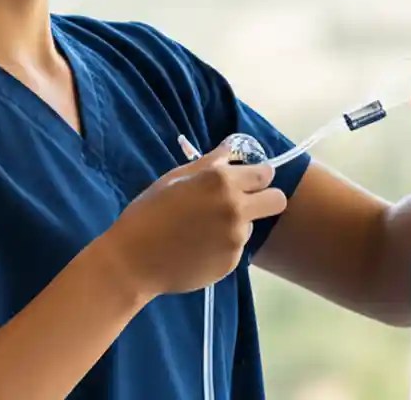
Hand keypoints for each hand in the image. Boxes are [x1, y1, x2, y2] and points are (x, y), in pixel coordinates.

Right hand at [102, 141, 287, 296]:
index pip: (265, 172)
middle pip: (277, 200)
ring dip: (237, 223)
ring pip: (252, 224)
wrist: (133, 261)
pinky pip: (236, 247)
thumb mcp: (176, 178)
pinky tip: (197, 248)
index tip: (246, 179)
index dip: (256, 175)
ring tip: (203, 229)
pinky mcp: (232, 263)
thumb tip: (232, 148)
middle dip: (265, 198)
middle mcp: (235, 208)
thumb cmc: (149, 212)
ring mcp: (236, 238)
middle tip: (243, 201)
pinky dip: (222, 246)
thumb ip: (210, 163)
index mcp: (220, 181)